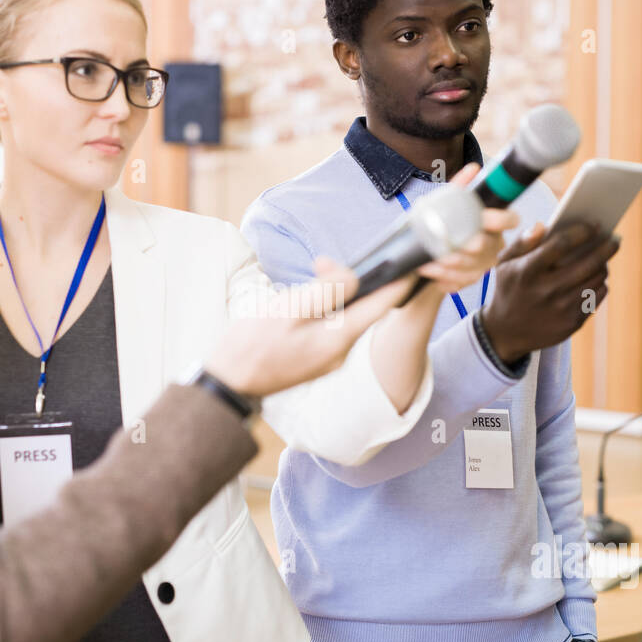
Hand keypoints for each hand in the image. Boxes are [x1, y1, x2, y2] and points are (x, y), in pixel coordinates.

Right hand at [205, 260, 412, 398]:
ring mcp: (329, 356)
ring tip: (322, 273)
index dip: (399, 281)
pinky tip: (312, 296)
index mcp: (338, 338)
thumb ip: (324, 292)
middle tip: (343, 260)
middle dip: (361, 281)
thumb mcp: (288, 310)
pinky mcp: (316, 356)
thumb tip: (355, 276)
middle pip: (365, 308)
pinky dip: (328, 308)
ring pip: (347, 316)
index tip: (413, 260)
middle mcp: (340, 350)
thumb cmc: (252, 345)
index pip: (382, 305)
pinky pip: (332, 326)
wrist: (229, 382)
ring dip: (341, 293)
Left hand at [416, 163, 519, 294]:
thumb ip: (460, 187)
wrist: (428, 250)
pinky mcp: (469, 280)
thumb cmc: (443, 221)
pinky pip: (459, 282)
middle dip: (463, 249)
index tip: (484, 217)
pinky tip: (429, 272)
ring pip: (470, 269)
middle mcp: (493, 245)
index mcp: (494, 224)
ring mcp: (482, 265)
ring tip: (426, 262)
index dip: (501, 219)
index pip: (509, 220)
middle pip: (484, 248)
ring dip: (447, 267)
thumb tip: (473, 169)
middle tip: (443, 249)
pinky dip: (442, 278)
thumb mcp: (447, 202)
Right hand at [479, 220, 620, 363]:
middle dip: (606, 248)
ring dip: (604, 265)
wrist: (506, 333)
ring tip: (604, 257)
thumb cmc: (509, 289)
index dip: (581, 232)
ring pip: (597, 280)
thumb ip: (522, 243)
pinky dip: (600, 283)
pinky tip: (596, 276)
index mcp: (527, 272)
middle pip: (588, 264)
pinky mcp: (572, 323)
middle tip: (615, 239)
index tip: (594, 225)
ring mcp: (561, 309)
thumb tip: (543, 226)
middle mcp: (546, 291)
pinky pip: (597, 296)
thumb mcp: (504, 264)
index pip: (561, 245)